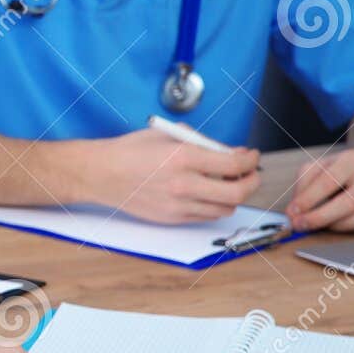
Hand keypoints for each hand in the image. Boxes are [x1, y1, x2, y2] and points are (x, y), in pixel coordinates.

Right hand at [87, 128, 259, 223]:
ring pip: (226, 208)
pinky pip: (206, 216)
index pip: (235, 163)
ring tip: (226, 183)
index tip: (251, 156)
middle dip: (252, 181)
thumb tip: (230, 152)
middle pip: (238, 192)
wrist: (101, 174)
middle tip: (251, 174)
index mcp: (183, 157)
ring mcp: (178, 205)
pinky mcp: (171, 218)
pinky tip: (206, 193)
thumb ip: (201, 142)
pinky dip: (213, 205)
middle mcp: (183, 184)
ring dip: (233, 195)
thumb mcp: (167, 135)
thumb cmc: (130, 151)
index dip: (251, 160)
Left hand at [287, 146, 353, 231]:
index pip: (328, 182)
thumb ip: (305, 184)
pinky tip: (334, 224)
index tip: (291, 212)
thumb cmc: (340, 168)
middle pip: (347, 202)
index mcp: (350, 161)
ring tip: (317, 226)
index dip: (307, 200)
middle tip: (300, 225)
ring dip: (334, 225)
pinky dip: (347, 226)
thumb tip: (294, 209)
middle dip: (319, 217)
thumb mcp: (320, 166)